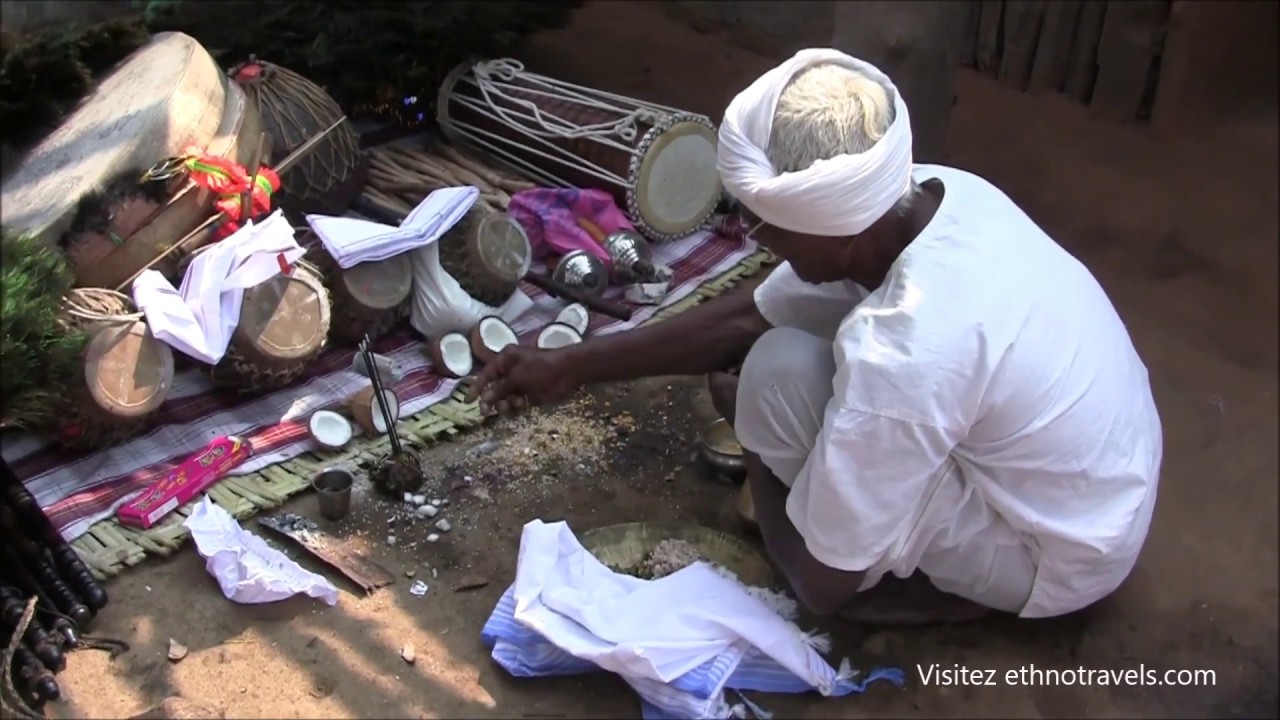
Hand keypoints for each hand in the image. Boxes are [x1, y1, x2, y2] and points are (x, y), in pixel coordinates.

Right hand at [465, 345, 582, 414]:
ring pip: (504, 397)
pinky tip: (519, 405)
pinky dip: (514, 405)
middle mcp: (510, 370)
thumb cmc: (540, 368)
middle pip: (494, 388)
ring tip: (507, 407)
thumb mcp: (517, 376)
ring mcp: (520, 382)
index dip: (476, 388)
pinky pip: (516, 402)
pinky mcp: (530, 394)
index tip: (468, 401)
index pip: (485, 375)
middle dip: (490, 399)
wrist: (567, 371)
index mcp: (505, 360)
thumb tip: (483, 399)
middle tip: (485, 412)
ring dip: (503, 403)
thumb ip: (499, 389)